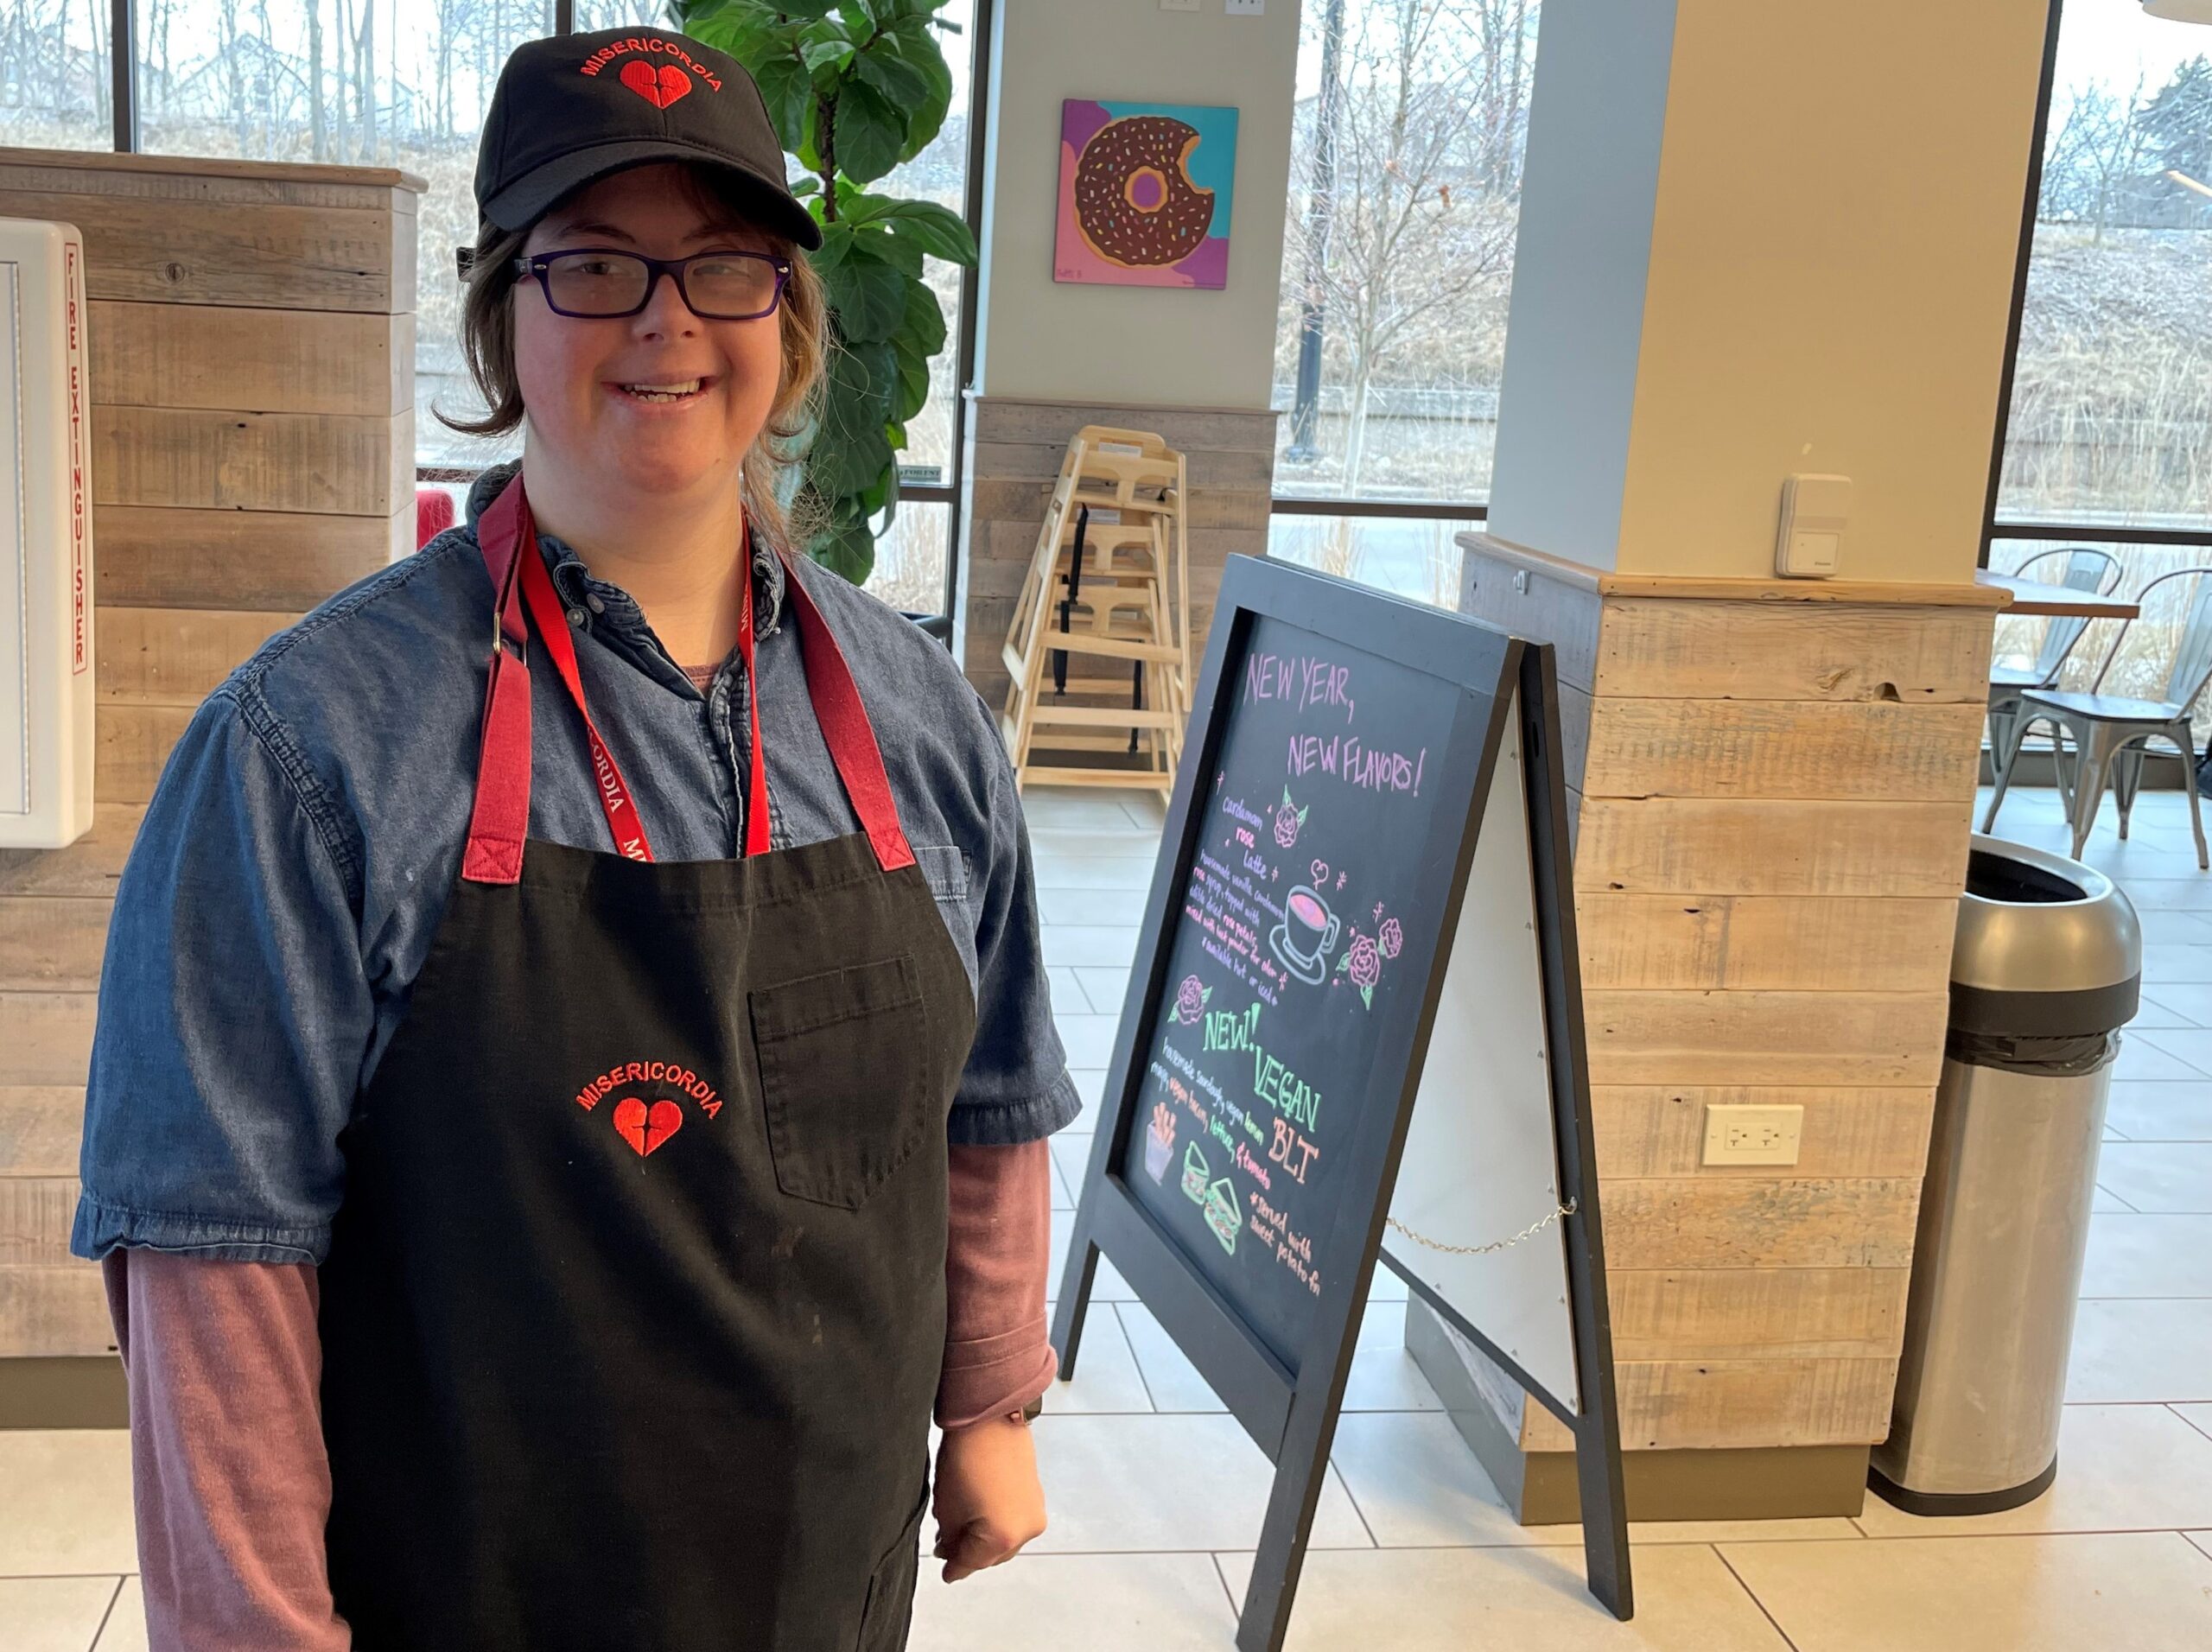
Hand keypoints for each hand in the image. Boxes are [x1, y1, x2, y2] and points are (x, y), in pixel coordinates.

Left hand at [931, 1413, 1046, 1582]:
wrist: (989, 1417)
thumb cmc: (966, 1457)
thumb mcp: (947, 1508)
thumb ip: (950, 1540)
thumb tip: (950, 1551)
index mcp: (1003, 1538)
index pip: (971, 1563)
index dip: (953, 1568)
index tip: (945, 1572)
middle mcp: (1026, 1530)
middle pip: (993, 1555)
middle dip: (970, 1552)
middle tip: (947, 1546)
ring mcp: (1035, 1511)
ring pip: (1006, 1539)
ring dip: (984, 1538)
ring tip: (960, 1526)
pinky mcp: (1036, 1495)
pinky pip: (1015, 1520)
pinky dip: (997, 1522)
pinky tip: (979, 1512)